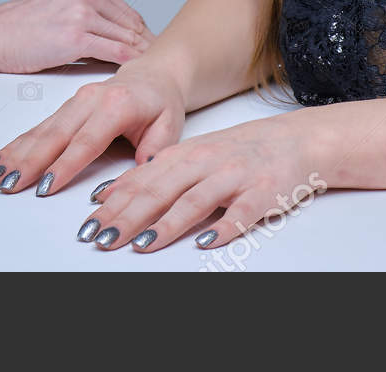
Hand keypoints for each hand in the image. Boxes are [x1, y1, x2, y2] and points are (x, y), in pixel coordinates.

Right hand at [0, 0, 153, 74]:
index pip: (129, 13)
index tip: (153, 50)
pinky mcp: (76, 38)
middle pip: (132, 26)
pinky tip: (132, 75)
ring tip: (150, 74)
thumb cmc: (22, 27)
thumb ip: (91, 16)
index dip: (144, 35)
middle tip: (158, 66)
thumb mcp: (63, 9)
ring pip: (127, 40)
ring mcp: (83, 15)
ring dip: (141, 58)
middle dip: (146, 48)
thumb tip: (116, 36)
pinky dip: (127, 64)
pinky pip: (114, 53)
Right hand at [0, 62, 185, 196]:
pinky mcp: (65, 107)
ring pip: (41, 131)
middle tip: (10, 184)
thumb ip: (153, 152)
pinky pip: (38, 127)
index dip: (66, 165)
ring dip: (17, 154)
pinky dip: (17, 144)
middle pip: (55, 135)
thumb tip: (135, 177)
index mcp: (117, 104)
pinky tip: (0, 158)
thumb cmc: (161, 101)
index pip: (87, 140)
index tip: (47, 186)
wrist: (154, 74)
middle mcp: (90, 100)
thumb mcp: (170, 127)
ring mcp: (75, 101)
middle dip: (30, 162)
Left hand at [75, 113, 326, 253]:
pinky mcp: (262, 193)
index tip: (88, 224)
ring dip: (166, 224)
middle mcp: (205, 162)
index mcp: (185, 154)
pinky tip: (207, 242)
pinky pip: (241, 212)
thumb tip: (106, 195)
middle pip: (160, 190)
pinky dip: (223, 228)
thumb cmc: (240, 151)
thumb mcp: (194, 154)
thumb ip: (154, 173)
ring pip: (194, 200)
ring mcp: (234, 177)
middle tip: (102, 238)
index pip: (141, 179)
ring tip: (142, 244)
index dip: (113, 202)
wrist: (297, 140)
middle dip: (128, 216)